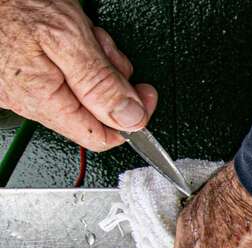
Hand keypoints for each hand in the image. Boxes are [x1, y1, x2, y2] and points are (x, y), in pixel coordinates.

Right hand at [0, 0, 155, 149]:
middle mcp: (26, 100)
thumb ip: (100, 83)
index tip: (144, 96)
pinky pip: (58, 75)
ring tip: (80, 33)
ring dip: (92, 61)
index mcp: (42, 98)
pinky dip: (71, 55)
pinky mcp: (16, 72)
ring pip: (79, 90)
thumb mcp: (68, 37)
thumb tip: (131, 118)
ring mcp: (18, 88)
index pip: (100, 136)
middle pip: (93, 110)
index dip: (129, 118)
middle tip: (103, 49)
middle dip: (110, 78)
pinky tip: (64, 35)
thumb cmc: (11, 1)